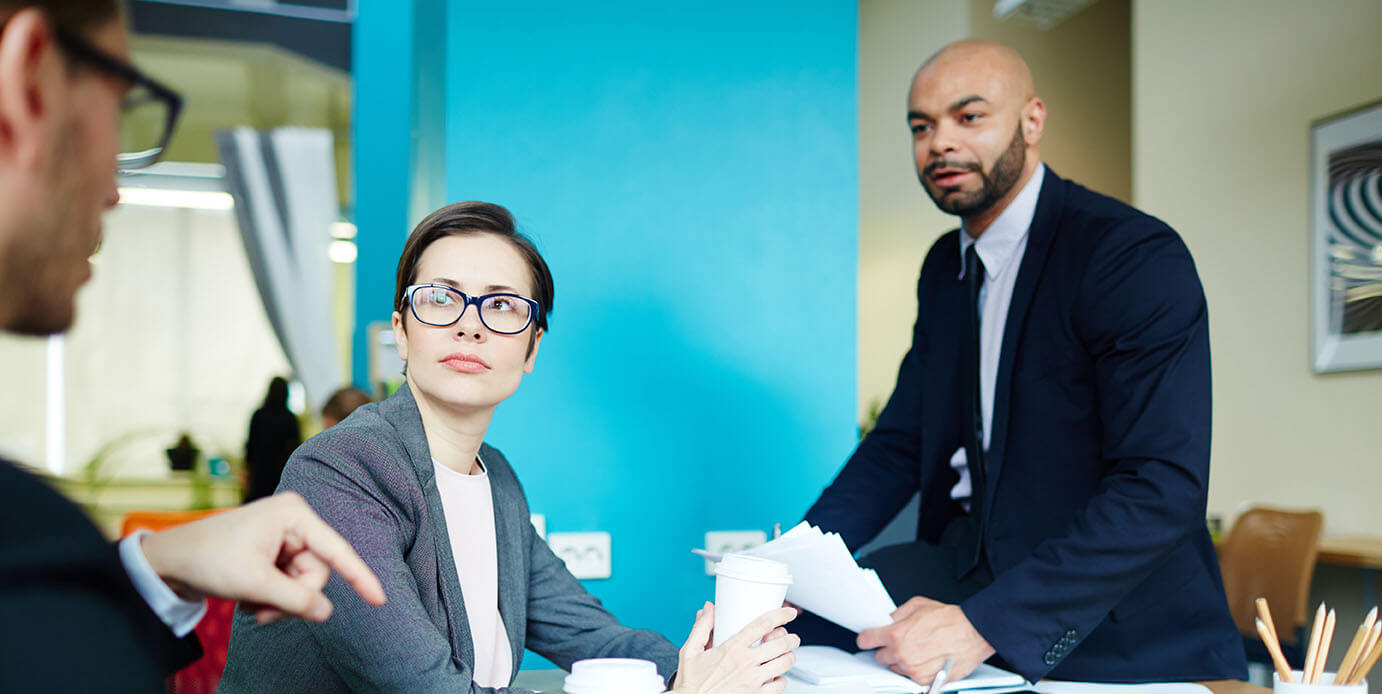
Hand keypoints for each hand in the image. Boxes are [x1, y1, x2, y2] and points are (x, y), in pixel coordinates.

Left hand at [140, 492, 386, 622]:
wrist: (171, 561)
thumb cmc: (209, 560)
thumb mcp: (254, 584)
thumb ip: (295, 599)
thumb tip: (327, 612)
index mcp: (293, 515)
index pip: (336, 551)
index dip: (360, 577)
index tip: (380, 601)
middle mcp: (294, 521)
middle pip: (317, 571)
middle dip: (294, 596)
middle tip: (265, 611)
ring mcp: (285, 536)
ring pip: (304, 581)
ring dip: (281, 600)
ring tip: (253, 605)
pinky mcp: (276, 550)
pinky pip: (290, 581)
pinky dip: (273, 596)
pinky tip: (252, 597)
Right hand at [673, 603, 799, 693]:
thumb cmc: (691, 684)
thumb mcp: (690, 652)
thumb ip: (701, 628)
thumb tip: (708, 609)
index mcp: (731, 649)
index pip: (762, 625)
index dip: (780, 615)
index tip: (788, 613)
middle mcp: (745, 664)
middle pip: (780, 644)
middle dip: (791, 638)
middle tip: (792, 638)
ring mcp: (752, 681)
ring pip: (784, 664)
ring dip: (790, 657)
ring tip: (788, 655)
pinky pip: (780, 686)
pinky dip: (782, 680)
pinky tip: (777, 677)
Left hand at [856, 596, 993, 684]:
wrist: (974, 633)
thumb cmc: (951, 620)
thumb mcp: (918, 605)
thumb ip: (897, 614)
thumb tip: (886, 621)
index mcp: (897, 635)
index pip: (866, 640)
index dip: (868, 638)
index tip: (870, 638)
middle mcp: (902, 655)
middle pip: (879, 657)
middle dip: (887, 649)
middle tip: (901, 642)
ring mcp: (913, 670)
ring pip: (895, 668)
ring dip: (901, 660)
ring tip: (918, 649)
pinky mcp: (925, 681)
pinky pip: (909, 677)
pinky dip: (914, 669)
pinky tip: (925, 658)